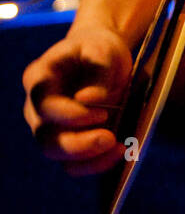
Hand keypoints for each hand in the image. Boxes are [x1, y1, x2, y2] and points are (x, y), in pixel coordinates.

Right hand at [22, 25, 131, 175]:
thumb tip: (89, 100)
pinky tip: (119, 152)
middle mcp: (37, 105)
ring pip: (56, 153)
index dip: (67, 112)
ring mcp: (47, 126)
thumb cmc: (99, 49)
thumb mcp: (105, 49)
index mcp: (40, 76)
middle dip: (78, 142)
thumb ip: (99, 71)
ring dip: (87, 157)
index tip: (99, 112)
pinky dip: (95, 163)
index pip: (42, 100)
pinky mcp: (64, 141)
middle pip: (45, 135)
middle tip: (109, 138)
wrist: (102, 56)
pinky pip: (72, 163)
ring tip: (117, 147)